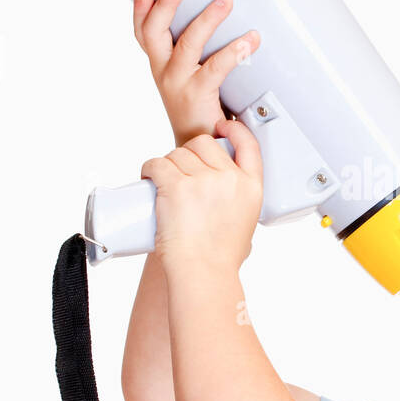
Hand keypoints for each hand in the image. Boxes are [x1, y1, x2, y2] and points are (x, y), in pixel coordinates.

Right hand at [133, 0, 260, 144]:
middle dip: (166, 4)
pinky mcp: (199, 95)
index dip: (140, 12)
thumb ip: (189, 55)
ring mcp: (179, 84)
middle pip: (155, 33)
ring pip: (188, 43)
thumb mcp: (185, 80)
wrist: (198, 147)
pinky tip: (250, 39)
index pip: (143, 34)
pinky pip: (217, 66)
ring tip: (224, 0)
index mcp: (160, 66)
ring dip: (208, 18)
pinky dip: (235, 50)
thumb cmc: (197, 110)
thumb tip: (208, 21)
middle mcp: (165, 73)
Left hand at [141, 117, 262, 273]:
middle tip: (180, 173)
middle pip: (204, 144)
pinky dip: (149, 169)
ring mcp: (203, 180)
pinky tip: (148, 177)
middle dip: (189, 153)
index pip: (247, 144)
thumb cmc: (221, 259)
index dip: (233, 130)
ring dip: (167, 164)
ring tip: (162, 182)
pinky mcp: (176, 185)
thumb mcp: (246, 226)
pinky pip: (158, 164)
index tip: (222, 126)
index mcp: (251, 187)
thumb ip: (239, 208)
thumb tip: (227, 207)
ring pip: (177, 153)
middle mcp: (229, 178)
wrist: (204, 274)